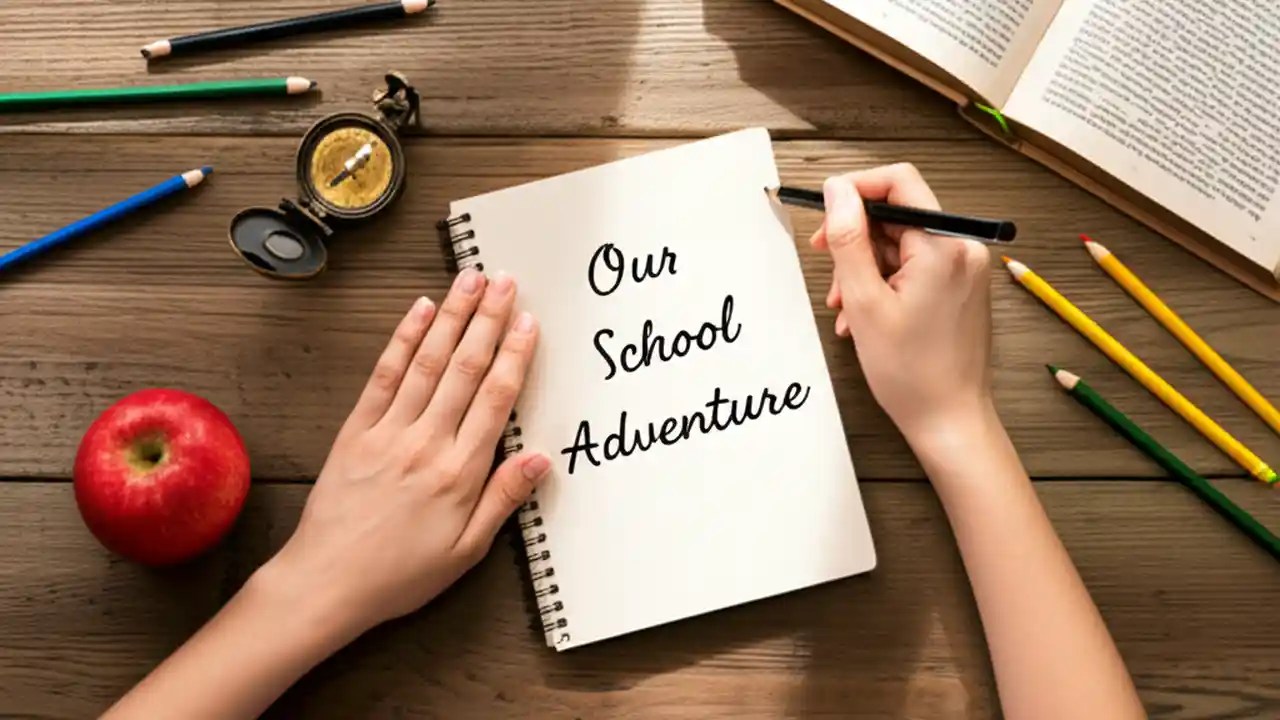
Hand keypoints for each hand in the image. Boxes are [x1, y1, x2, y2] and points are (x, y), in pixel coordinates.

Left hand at [256, 269, 548, 638]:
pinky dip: (403, 339)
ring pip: (427, 361)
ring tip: (470, 280)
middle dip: (488, 319)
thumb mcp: (466, 551)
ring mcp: (388, 432)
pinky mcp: (356, 431)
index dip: (515, 354)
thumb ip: (503, 499)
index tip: (528, 322)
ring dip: (452, 316)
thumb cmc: (398, 574)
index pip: (495, 399)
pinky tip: (420, 311)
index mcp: (460, 473)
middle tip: (505, 281)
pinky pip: (384, 375)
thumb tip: (539, 458)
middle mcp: (426, 443)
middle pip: (465, 368)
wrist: (326, 583)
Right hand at [812, 164, 993, 445]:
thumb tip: (837, 190)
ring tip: (845, 307)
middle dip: (856, 240)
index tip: (826, 213)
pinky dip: (885, 283)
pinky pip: (915, 267)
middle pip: (898, 215)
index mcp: (943, 246)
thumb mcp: (864, 301)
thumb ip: (848, 239)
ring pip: (901, 244)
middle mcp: (963, 249)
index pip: (899, 182)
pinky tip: (864, 316)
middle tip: (827, 267)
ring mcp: (965, 269)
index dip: (856, 190)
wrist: (949, 421)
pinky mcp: (960, 287)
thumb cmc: (911, 373)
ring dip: (866, 268)